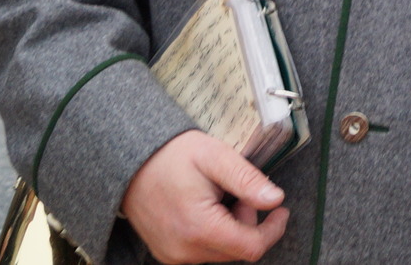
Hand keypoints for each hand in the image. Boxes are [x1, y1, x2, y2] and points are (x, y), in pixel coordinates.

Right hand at [121, 130, 288, 263]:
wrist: (130, 162)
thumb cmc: (171, 156)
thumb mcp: (215, 156)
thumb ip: (247, 179)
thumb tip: (275, 199)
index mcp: (199, 228)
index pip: (251, 247)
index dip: (273, 230)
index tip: (280, 211)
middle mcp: (184, 251)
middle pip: (238, 250)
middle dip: (247, 221)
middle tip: (235, 192)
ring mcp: (174, 256)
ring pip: (222, 251)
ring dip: (230, 227)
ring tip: (216, 197)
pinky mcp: (168, 254)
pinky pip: (203, 251)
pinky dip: (213, 232)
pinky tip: (203, 208)